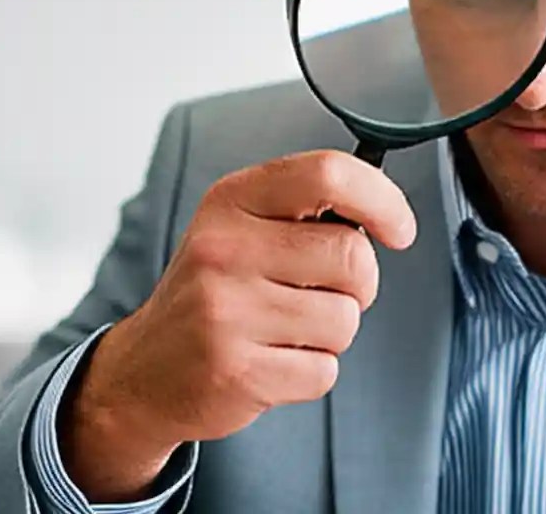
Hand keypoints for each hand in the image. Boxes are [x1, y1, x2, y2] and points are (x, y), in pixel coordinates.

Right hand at [59, 150, 416, 501]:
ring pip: (345, 319)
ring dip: (332, 332)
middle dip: (359, 283)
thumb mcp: (241, 229)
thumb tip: (388, 217)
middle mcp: (223, 249)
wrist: (145, 371)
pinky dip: (311, 372)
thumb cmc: (216, 292)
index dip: (382, 200)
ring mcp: (226, 311)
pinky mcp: (236, 371)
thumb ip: (304, 211)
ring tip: (286, 330)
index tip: (399, 230)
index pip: (328, 173)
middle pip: (352, 255)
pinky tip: (271, 362)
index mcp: (231, 201)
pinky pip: (325, 371)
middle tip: (324, 292)